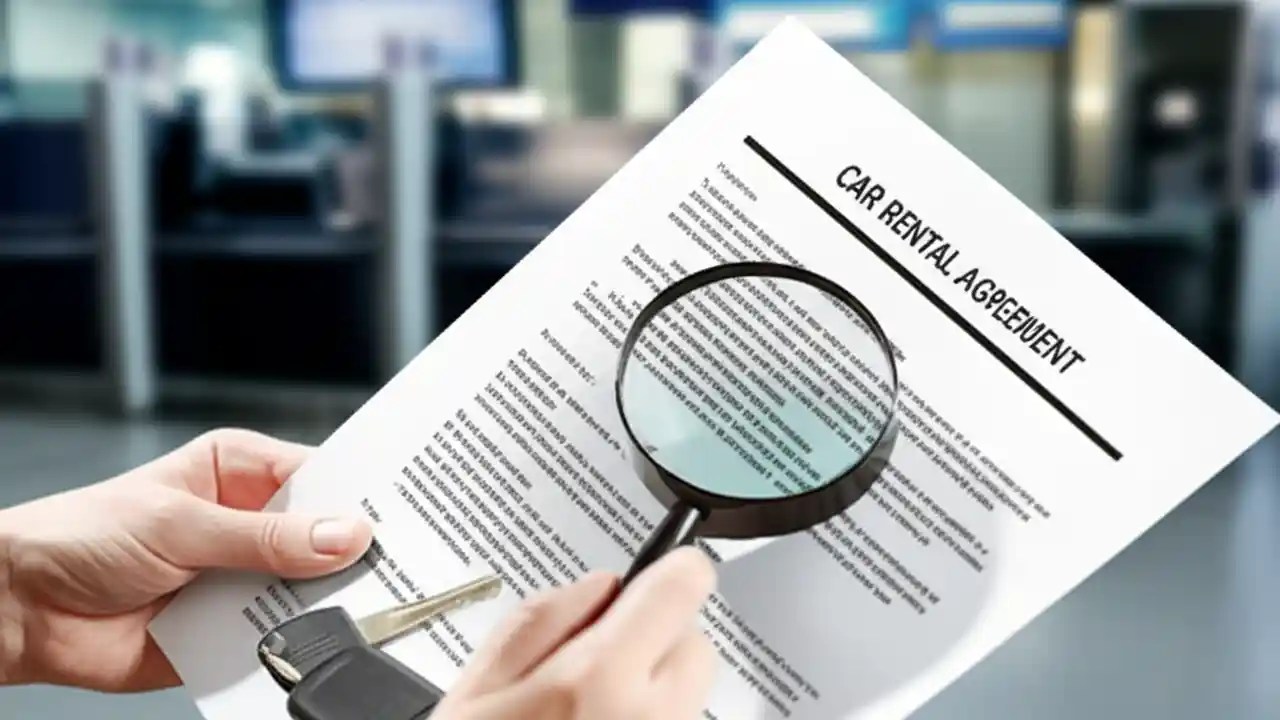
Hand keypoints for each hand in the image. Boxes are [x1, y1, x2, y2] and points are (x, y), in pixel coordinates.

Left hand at [0, 429, 372, 691]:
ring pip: (307, 591)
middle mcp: (250, 522)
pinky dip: (293, 645)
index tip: (407, 514)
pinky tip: (315, 646)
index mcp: (241, 470)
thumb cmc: (82, 537)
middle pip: (324, 538)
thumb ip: (264, 537)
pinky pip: (276, 637)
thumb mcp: (180, 523)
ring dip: (326, 604)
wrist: (21, 611)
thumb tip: (346, 536)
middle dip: (354, 555)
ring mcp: (242, 577)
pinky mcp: (230, 629)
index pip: (321, 477)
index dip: (362, 495)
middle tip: (397, 567)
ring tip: (363, 609)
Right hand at [436, 547, 717, 719]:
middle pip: (693, 640)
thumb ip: (538, 623)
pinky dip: (650, 717)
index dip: (672, 568)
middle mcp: (653, 717)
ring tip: (589, 710)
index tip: (660, 570)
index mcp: (600, 679)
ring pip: (689, 690)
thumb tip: (597, 586)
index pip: (683, 585)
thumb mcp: (476, 694)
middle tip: (596, 664)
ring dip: (654, 687)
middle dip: (653, 640)